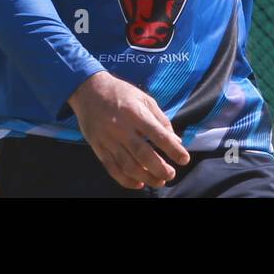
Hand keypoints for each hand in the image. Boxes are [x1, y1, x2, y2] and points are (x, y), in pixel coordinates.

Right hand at [68, 71, 189, 189]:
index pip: (158, 135)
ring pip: (128, 165)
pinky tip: (138, 183)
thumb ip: (161, 119)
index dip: (173, 149)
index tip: (185, 159)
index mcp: (136, 114)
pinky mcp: (98, 148)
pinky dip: (126, 180)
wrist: (88, 90)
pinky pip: (112, 168)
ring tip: (159, 182)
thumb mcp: (144, 98)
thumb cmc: (121, 93)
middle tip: (171, 175)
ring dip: (146, 177)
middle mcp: (122, 128)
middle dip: (160, 168)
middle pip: (143, 154)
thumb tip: (176, 140)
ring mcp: (108, 140)